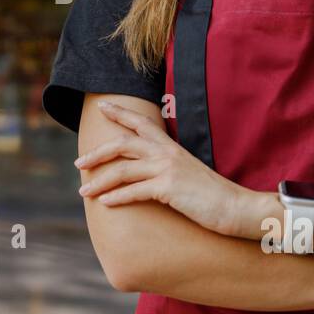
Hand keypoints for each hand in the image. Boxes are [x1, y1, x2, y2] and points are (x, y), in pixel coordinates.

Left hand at [74, 99, 250, 236]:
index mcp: (170, 146)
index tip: (102, 106)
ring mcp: (167, 168)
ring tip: (84, 192)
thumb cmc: (210, 193)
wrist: (234, 207)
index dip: (120, 113)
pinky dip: (116, 197)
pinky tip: (105, 204)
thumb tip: (145, 170)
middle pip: (122, 144)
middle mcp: (166, 152)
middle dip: (97, 153)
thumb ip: (166, 166)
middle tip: (79, 162)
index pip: (140, 123)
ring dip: (99, 181)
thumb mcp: (186, 172)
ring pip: (122, 170)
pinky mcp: (168, 188)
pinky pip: (134, 191)